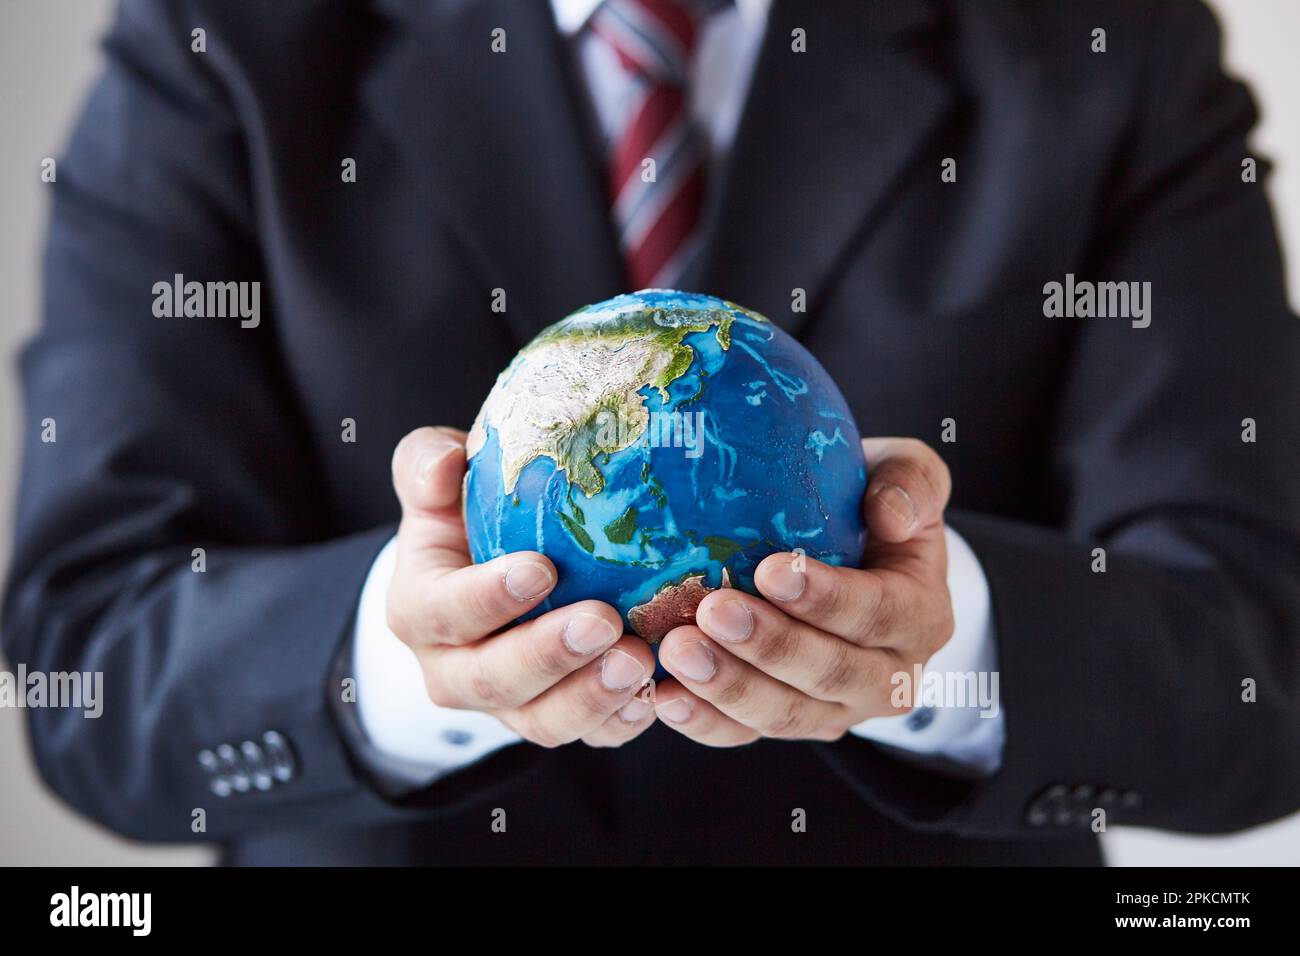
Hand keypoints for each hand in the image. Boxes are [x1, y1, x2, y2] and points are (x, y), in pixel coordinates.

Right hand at [384, 426, 656, 747]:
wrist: (485, 577)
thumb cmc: (463, 520)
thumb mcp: (438, 484)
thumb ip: (429, 463)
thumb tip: (445, 463)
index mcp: (419, 610)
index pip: (445, 612)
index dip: (488, 597)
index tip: (541, 568)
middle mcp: (454, 670)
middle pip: (495, 678)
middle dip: (550, 654)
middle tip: (603, 621)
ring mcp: (506, 705)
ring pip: (542, 721)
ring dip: (591, 697)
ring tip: (639, 662)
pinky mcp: (554, 718)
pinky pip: (589, 735)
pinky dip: (621, 721)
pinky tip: (656, 693)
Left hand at [653, 437, 954, 744]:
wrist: (856, 556)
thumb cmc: (870, 507)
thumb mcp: (905, 476)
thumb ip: (911, 481)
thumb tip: (890, 513)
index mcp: (921, 617)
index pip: (877, 614)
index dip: (826, 599)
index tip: (771, 570)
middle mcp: (887, 676)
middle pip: (830, 674)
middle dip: (769, 646)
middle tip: (712, 611)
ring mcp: (836, 709)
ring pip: (785, 714)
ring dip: (728, 686)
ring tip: (677, 651)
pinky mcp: (786, 722)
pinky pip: (744, 734)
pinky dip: (704, 720)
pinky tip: (665, 696)